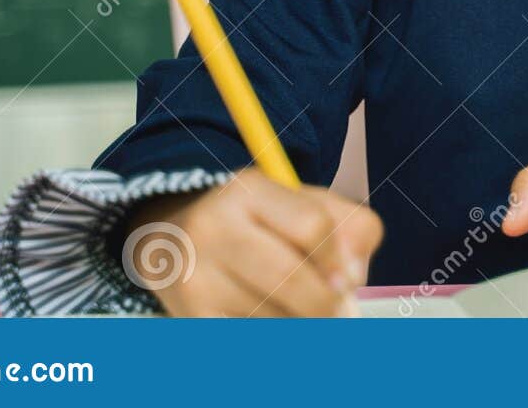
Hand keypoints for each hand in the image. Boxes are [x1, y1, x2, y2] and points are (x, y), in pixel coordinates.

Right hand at [119, 164, 383, 316]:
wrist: (173, 240)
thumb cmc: (258, 222)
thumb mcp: (304, 203)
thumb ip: (350, 226)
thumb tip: (354, 276)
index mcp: (248, 190)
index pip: (311, 225)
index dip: (339, 258)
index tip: (348, 278)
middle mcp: (214, 228)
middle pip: (290, 278)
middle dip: (325, 303)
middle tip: (339, 313)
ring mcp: (196, 276)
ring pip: (271, 316)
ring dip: (298, 323)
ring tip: (296, 310)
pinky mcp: (189, 317)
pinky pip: (250, 338)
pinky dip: (273, 336)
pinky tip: (272, 323)